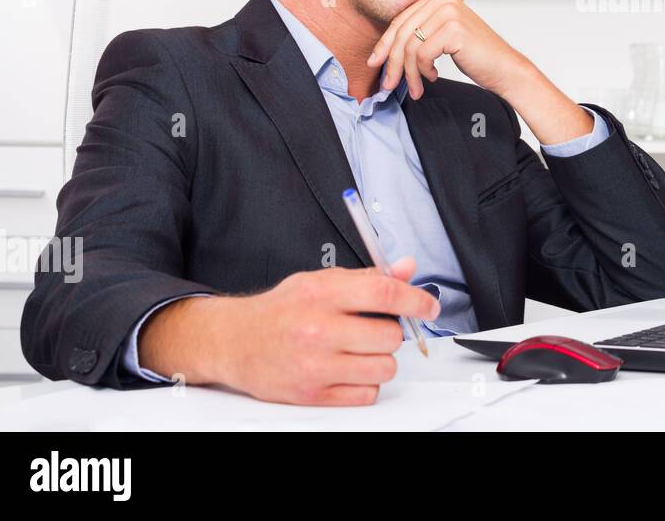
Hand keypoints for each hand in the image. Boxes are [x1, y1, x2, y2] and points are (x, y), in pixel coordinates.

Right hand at [140, 256, 439, 405]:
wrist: (235, 341)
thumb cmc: (282, 310)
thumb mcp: (321, 280)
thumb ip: (368, 277)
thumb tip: (406, 270)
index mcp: (323, 293)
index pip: (384, 293)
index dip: (416, 300)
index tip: (429, 306)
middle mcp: (319, 329)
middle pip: (390, 336)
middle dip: (391, 332)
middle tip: (376, 329)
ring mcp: (315, 365)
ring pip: (383, 368)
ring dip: (380, 360)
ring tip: (360, 351)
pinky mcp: (311, 394)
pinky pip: (366, 394)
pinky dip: (366, 384)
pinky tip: (349, 370)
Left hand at [365, 0, 531, 99]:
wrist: (504, 68)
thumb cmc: (474, 55)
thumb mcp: (441, 36)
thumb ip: (418, 32)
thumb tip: (383, 50)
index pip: (400, 20)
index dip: (384, 44)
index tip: (374, 63)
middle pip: (402, 33)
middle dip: (393, 63)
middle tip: (389, 84)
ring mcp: (449, 12)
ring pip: (410, 47)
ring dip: (410, 73)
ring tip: (417, 88)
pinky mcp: (454, 29)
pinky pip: (423, 54)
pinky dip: (424, 71)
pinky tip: (435, 76)